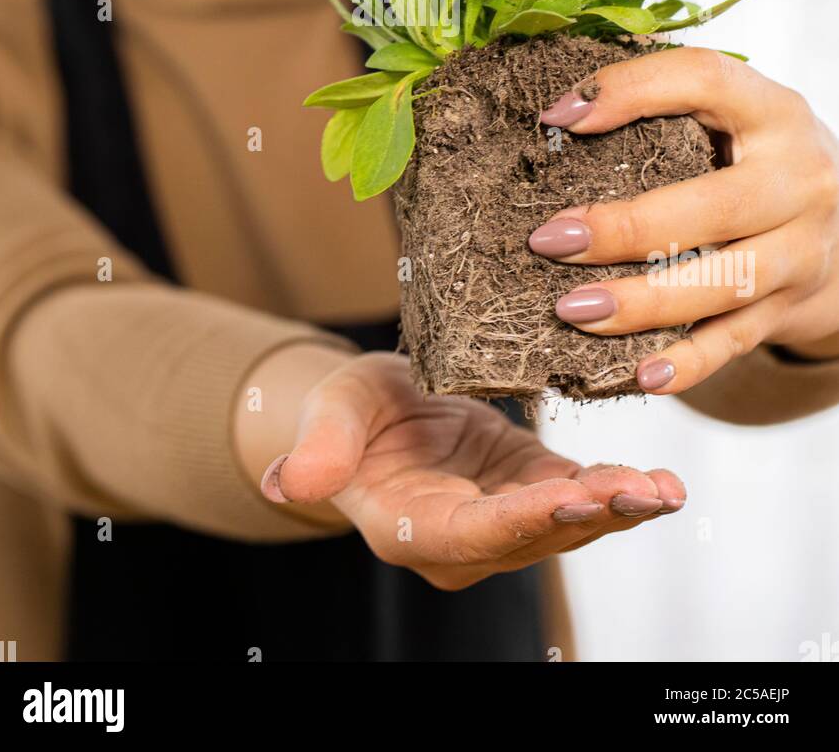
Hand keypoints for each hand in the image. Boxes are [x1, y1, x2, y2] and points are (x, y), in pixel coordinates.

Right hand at [259, 351, 684, 589]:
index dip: (520, 518)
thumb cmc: (348, 411)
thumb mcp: (332, 412)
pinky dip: (621, 491)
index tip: (566, 493)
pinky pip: (580, 495)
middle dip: (590, 514)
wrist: (375, 411)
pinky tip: (663, 483)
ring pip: (568, 522)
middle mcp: (466, 540)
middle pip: (534, 535)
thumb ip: (318, 449)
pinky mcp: (533, 487)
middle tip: (641, 491)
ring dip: (619, 508)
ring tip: (666, 490)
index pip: (472, 533)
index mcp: (412, 527)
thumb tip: (285, 482)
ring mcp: (505, 518)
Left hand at [529, 46, 838, 393]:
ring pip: (724, 284)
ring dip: (643, 302)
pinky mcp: (790, 308)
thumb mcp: (729, 111)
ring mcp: (802, 251)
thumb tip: (559, 111)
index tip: (558, 118)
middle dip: (627, 228)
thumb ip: (660, 99)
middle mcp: (801, 180)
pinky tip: (638, 375)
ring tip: (572, 309)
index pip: (706, 80)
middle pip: (716, 207)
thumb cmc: (754, 155)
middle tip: (550, 240)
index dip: (631, 91)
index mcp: (775, 111)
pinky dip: (687, 363)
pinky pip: (734, 343)